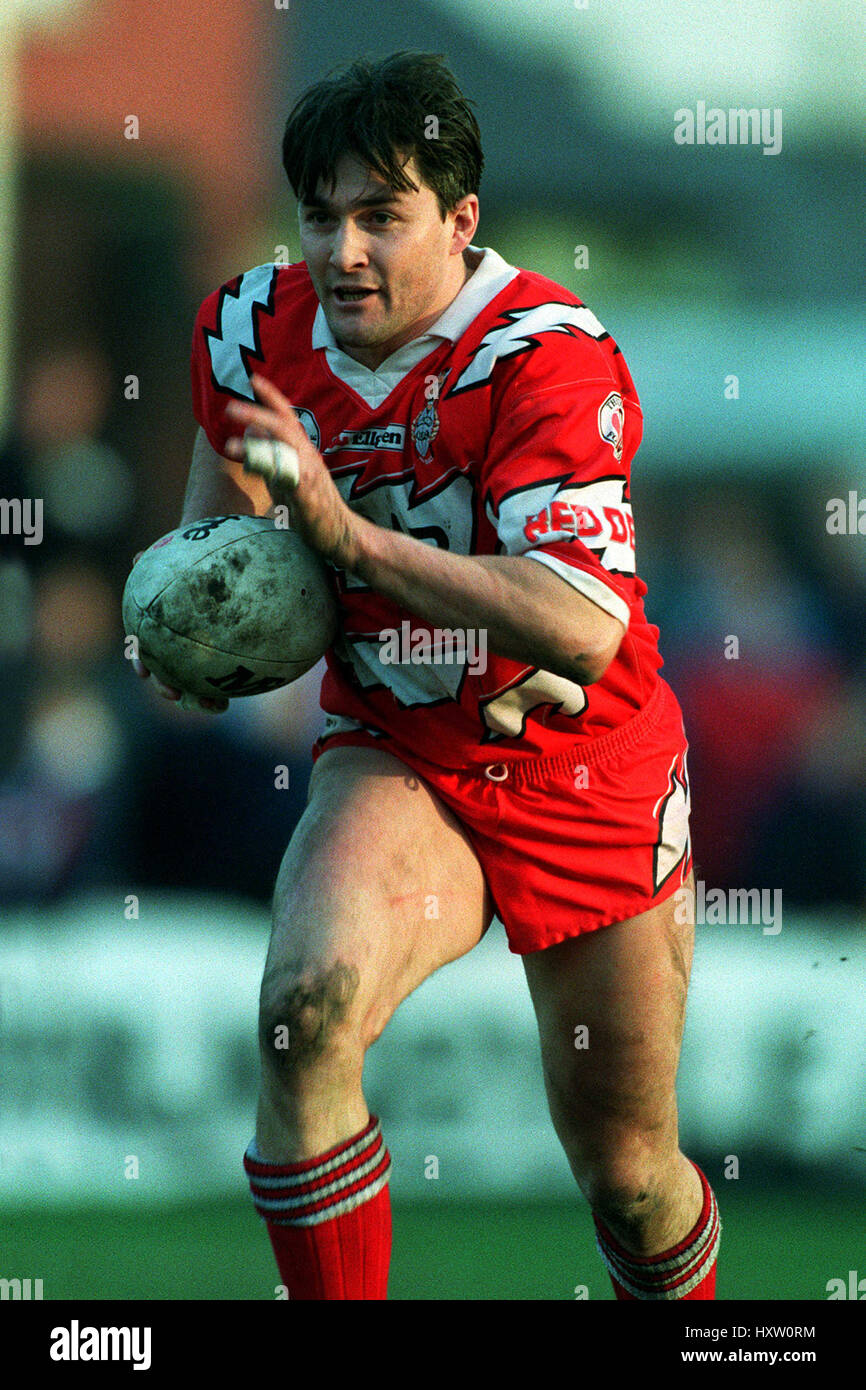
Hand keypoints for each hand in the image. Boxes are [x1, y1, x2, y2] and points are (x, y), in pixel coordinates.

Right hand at [129, 550, 228, 712]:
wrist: (231, 570)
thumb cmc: (200, 562)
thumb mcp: (182, 559)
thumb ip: (161, 563)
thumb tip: (137, 558)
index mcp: (164, 632)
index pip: (146, 652)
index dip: (142, 664)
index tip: (144, 672)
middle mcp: (179, 650)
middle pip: (166, 676)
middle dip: (168, 688)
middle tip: (175, 695)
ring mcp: (200, 662)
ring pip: (192, 688)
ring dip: (198, 702)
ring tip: (213, 706)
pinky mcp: (223, 669)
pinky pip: (220, 687)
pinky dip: (220, 697)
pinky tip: (229, 701)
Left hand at [224, 374, 361, 567]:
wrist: (342, 534)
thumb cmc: (315, 507)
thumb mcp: (289, 475)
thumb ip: (271, 454)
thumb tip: (252, 429)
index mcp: (303, 450)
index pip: (287, 417)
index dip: (272, 397)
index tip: (254, 380)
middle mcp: (308, 456)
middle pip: (284, 427)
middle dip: (257, 414)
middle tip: (230, 407)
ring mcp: (309, 474)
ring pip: (284, 450)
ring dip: (256, 446)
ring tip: (229, 445)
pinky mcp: (308, 496)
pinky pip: (288, 479)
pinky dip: (270, 472)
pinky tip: (250, 469)